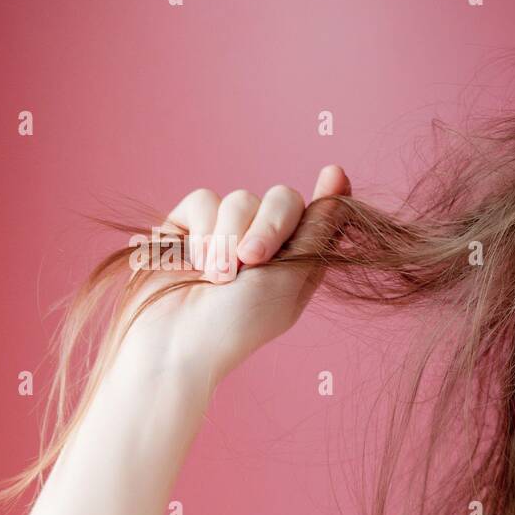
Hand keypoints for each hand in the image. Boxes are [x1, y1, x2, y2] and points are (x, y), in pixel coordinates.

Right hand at [115, 165, 350, 386]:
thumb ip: (316, 231)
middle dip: (268, 225)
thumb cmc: (236, 323)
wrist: (173, 341)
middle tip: (251, 260)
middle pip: (282, 198)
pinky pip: (202, 200)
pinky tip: (192, 262)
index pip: (320, 215)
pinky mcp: (187, 225)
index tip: (333, 173)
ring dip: (228, 238)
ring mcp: (224, 232)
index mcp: (296, 261)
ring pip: (240, 198)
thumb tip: (341, 182)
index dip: (330, 193)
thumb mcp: (288, 280)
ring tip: (216, 278)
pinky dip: (200, 230)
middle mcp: (263, 242)